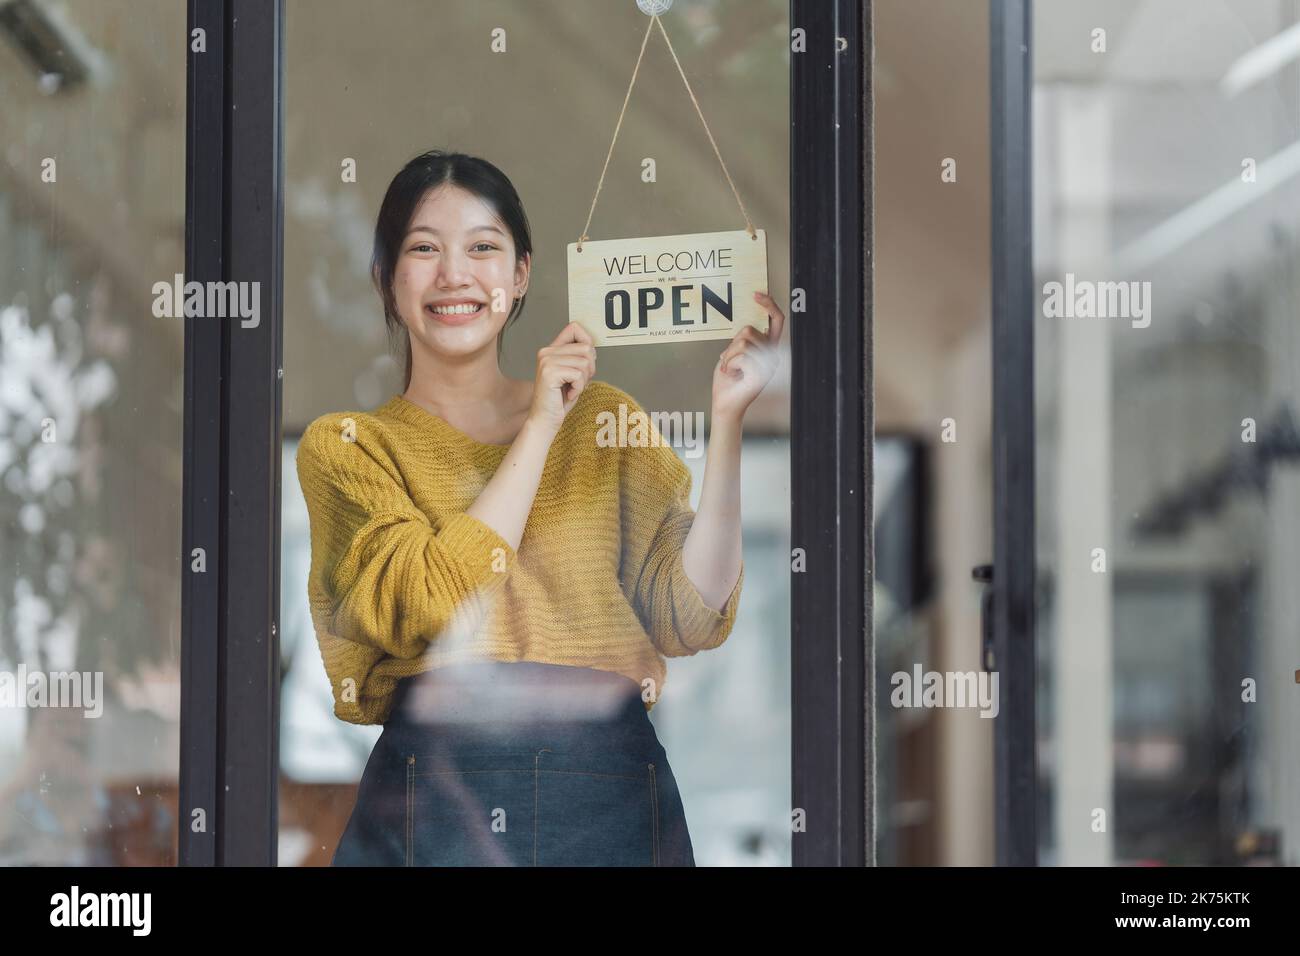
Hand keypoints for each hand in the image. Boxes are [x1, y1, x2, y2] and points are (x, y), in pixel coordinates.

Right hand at [528, 322, 596, 432]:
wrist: (545, 420)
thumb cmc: (560, 399)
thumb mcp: (573, 374)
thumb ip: (579, 357)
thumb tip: (592, 346)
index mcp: (551, 350)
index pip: (575, 327)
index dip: (588, 343)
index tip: (584, 363)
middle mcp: (546, 352)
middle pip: (586, 348)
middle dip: (589, 368)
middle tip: (576, 383)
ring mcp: (546, 361)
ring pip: (585, 362)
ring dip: (584, 380)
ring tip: (571, 389)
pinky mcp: (549, 373)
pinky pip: (579, 375)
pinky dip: (579, 388)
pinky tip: (567, 394)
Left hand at [712, 291, 783, 421]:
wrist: (724, 405)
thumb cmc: (728, 381)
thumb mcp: (734, 354)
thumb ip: (744, 340)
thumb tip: (748, 327)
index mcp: (768, 348)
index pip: (776, 320)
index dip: (769, 305)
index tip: (756, 294)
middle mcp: (772, 355)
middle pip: (749, 330)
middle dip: (731, 344)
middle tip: (728, 362)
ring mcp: (769, 365)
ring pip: (742, 342)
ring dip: (729, 355)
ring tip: (730, 370)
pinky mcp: (762, 374)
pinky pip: (741, 356)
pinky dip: (729, 364)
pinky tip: (733, 375)